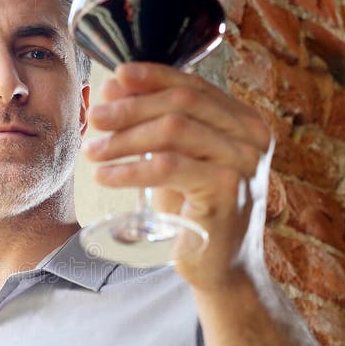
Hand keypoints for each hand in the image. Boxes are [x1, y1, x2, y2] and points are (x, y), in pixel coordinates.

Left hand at [82, 62, 272, 290]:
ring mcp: (243, 163)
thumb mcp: (173, 160)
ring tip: (93, 151)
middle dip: (131, 108)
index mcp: (245, 123)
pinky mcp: (226, 191)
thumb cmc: (195, 213)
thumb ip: (151, 124)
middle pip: (181, 103)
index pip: (195, 86)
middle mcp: (251, 138)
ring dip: (124, 139)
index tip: (116, 77)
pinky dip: (130, 169)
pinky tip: (104, 176)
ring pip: (172, 130)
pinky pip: (168, 167)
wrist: (221, 269)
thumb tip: (111, 87)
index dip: (153, 76)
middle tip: (95, 119)